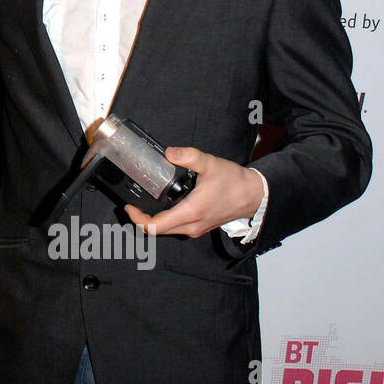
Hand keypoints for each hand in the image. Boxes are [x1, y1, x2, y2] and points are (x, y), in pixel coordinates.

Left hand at [124, 147, 264, 237]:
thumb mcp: (210, 163)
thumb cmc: (234, 182)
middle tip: (133, 204)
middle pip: (158, 231)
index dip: (137, 219)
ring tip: (144, 204)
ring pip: (167, 231)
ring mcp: (196, 229)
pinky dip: (165, 221)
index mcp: (190, 212)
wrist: (254, 195)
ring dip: (153, 221)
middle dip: (141, 220)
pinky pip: (176, 228)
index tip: (129, 207)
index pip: (156, 226)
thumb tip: (169, 153)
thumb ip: (188, 156)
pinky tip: (162, 206)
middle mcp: (191, 225)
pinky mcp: (200, 227)